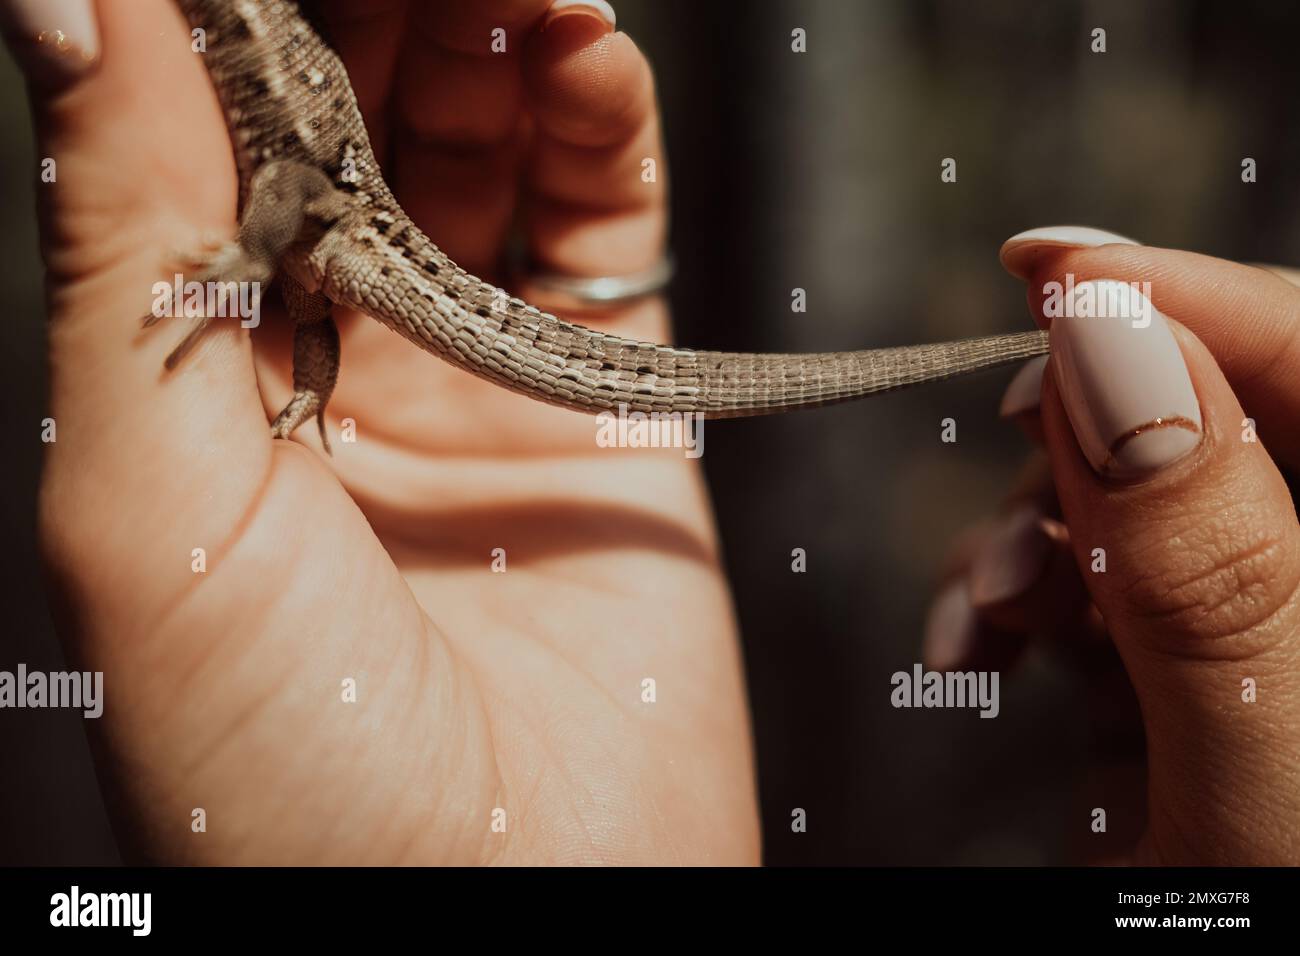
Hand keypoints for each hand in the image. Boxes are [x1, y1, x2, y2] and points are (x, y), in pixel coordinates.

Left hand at [10, 0, 756, 862]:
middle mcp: (335, 361)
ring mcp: (480, 375)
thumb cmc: (286, 774)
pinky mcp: (609, 405)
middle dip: (379, 11)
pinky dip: (602, 123)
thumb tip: (67, 1)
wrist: (512, 914)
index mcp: (197, 377)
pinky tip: (584, 46)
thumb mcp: (146, 500)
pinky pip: (608, 229)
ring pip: (488, 149)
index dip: (231, 26)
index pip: (208, 139)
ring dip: (496, 36)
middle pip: (356, 121)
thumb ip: (124, 242)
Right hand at [930, 226, 1299, 863]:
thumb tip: (1109, 340)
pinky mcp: (1237, 633)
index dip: (1181, 295)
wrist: (1242, 951)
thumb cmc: (1284, 916)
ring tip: (987, 612)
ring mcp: (1284, 595)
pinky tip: (1004, 632)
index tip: (1040, 268)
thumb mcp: (1262, 758)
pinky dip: (1053, 586)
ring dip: (1047, 532)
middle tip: (1003, 513)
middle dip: (1080, 451)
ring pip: (1160, 488)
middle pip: (1225, 414)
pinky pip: (1136, 561)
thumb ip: (1206, 553)